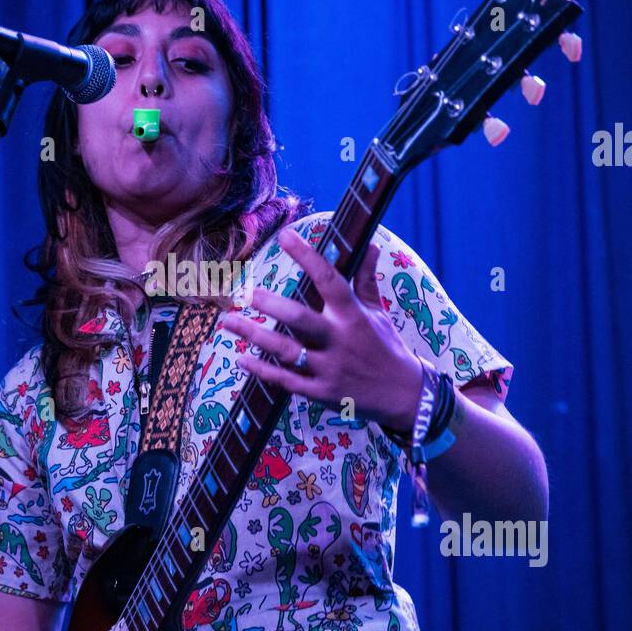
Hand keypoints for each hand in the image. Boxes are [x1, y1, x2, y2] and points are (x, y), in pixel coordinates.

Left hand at [219, 227, 425, 432]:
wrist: (403, 394)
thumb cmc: (385, 346)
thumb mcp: (378, 311)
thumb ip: (366, 279)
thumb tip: (369, 244)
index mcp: (353, 315)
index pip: (329, 279)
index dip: (307, 256)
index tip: (285, 236)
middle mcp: (340, 340)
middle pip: (302, 319)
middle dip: (273, 306)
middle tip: (247, 293)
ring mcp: (330, 368)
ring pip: (287, 351)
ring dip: (255, 336)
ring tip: (228, 321)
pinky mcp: (321, 392)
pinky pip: (287, 381)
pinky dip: (263, 371)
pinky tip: (241, 359)